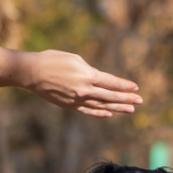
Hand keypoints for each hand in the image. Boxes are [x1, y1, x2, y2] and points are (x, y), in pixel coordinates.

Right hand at [23, 50, 141, 117]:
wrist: (33, 73)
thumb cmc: (53, 60)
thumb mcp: (75, 59)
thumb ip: (89, 71)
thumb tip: (98, 79)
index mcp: (87, 75)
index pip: (111, 82)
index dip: (124, 86)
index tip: (136, 88)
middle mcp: (85, 90)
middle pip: (110, 96)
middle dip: (126, 98)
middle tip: (140, 101)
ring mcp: (78, 100)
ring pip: (102, 105)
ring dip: (117, 108)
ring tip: (130, 110)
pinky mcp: (70, 105)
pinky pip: (88, 111)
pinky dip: (100, 113)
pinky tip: (109, 114)